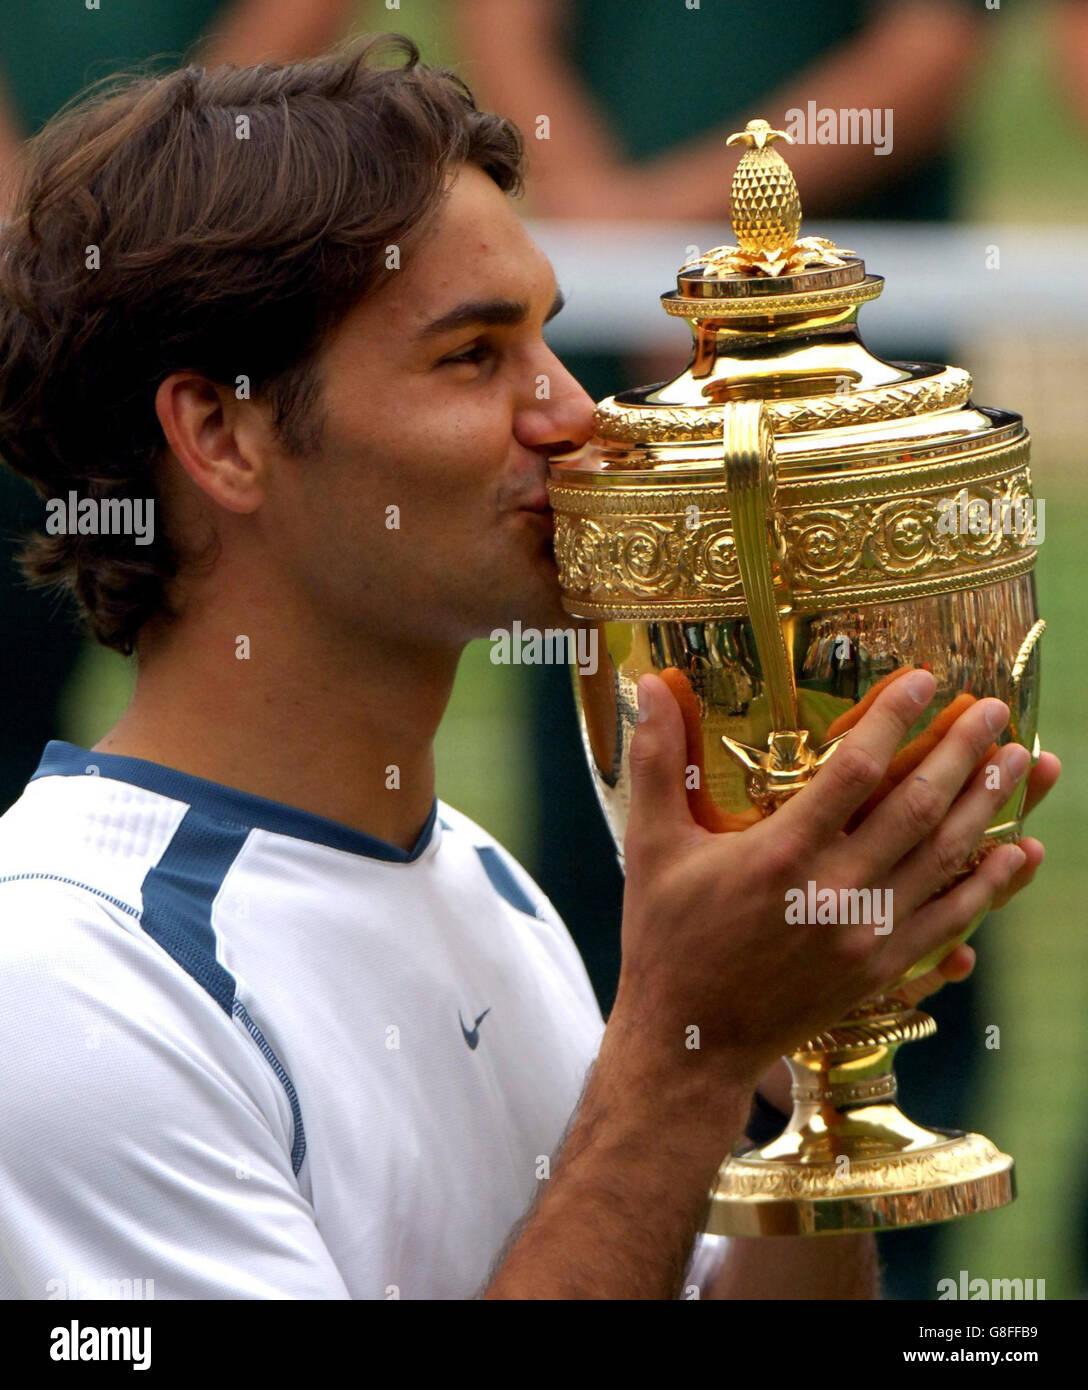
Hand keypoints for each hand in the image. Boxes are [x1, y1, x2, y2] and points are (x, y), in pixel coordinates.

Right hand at [616, 667, 1030, 1091]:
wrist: (692, 1040)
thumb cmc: (667, 938)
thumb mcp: (652, 846)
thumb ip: (657, 762)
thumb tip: (649, 686)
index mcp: (782, 854)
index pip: (856, 768)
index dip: (895, 717)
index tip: (925, 680)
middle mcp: (835, 891)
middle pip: (918, 806)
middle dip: (963, 751)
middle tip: (996, 710)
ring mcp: (866, 935)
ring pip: (946, 859)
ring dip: (989, 805)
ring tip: (1022, 761)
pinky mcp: (882, 970)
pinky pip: (952, 919)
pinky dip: (991, 885)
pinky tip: (1021, 854)